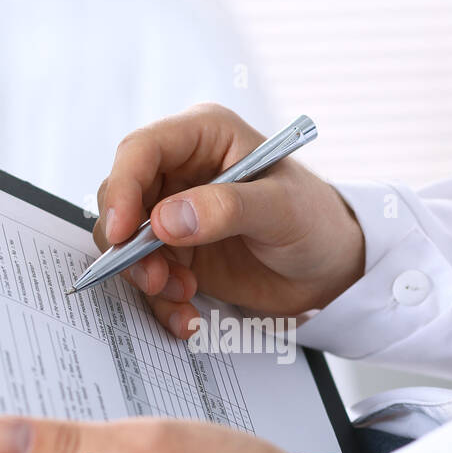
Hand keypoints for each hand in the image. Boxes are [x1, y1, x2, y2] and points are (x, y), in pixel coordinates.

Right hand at [95, 104, 365, 337]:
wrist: (330, 269)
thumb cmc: (316, 221)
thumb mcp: (280, 209)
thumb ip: (225, 209)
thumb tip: (165, 220)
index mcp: (204, 136)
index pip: (142, 150)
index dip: (122, 187)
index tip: (121, 232)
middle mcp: (181, 170)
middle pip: (124, 197)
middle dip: (129, 243)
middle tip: (153, 278)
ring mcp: (176, 212)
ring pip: (128, 242)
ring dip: (146, 276)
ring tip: (183, 294)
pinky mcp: (178, 252)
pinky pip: (149, 275)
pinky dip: (162, 301)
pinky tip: (187, 316)